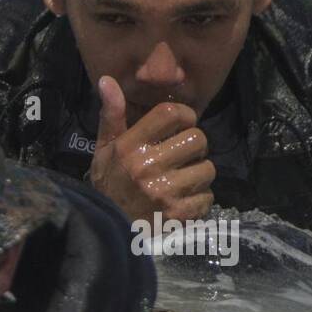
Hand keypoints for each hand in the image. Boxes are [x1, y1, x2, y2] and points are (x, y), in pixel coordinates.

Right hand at [88, 75, 215, 222]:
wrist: (108, 231)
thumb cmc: (109, 184)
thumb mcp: (104, 149)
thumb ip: (111, 115)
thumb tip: (108, 80)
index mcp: (130, 147)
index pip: (171, 113)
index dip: (186, 114)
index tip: (184, 123)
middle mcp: (148, 167)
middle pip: (198, 139)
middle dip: (196, 146)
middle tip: (185, 155)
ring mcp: (165, 192)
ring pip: (207, 169)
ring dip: (200, 174)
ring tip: (185, 180)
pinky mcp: (178, 215)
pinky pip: (207, 197)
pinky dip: (200, 200)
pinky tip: (185, 201)